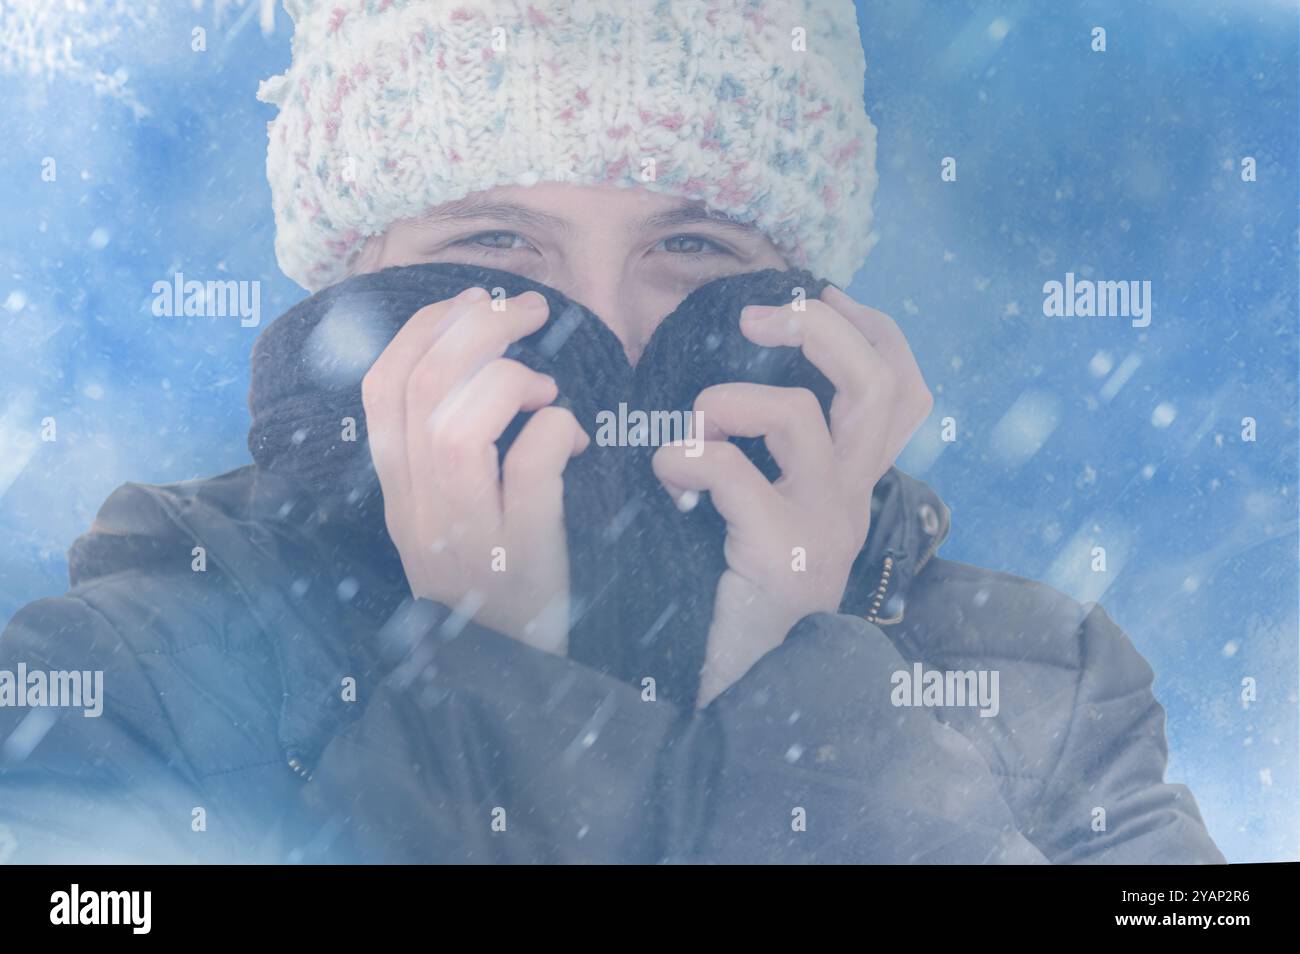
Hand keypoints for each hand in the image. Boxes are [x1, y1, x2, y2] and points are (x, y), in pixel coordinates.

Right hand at [361, 286, 589, 654]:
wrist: (513, 681)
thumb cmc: (493, 587)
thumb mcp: (447, 522)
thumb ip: (445, 455)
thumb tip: (479, 362)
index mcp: (398, 495)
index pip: (380, 389)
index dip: (423, 329)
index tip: (471, 304)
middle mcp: (418, 512)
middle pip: (421, 389)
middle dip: (474, 329)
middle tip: (526, 311)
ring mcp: (464, 536)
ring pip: (458, 424)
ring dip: (508, 379)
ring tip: (545, 386)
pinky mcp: (519, 556)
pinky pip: (529, 467)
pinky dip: (555, 430)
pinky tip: (572, 436)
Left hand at [652, 286, 931, 706]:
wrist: (750, 688)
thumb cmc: (747, 593)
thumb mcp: (779, 517)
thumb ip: (778, 461)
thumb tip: (731, 388)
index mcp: (855, 483)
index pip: (904, 390)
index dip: (872, 330)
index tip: (822, 296)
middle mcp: (853, 499)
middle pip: (878, 385)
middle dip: (821, 328)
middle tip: (757, 317)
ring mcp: (823, 527)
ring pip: (803, 418)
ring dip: (733, 399)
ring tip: (694, 420)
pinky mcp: (779, 554)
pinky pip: (735, 474)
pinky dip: (690, 456)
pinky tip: (668, 472)